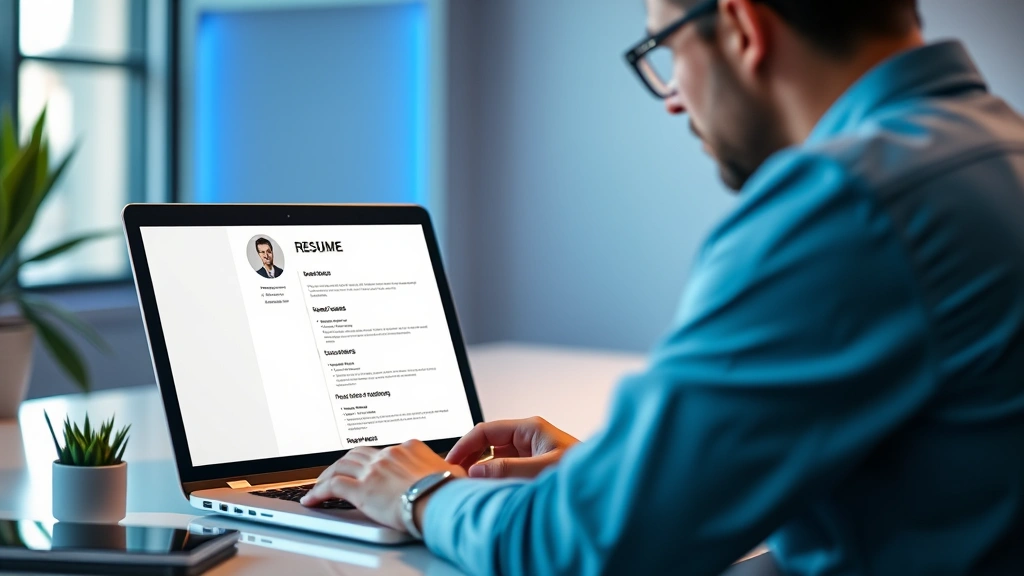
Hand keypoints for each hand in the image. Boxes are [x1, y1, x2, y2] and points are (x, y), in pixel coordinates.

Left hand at [300, 440, 465, 532]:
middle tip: (335, 472)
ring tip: (320, 486)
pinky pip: (332, 486)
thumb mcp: (452, 472)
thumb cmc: (448, 491)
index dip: (370, 460)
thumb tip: (452, 473)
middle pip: (356, 454)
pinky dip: (319, 492)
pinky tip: (313, 499)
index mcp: (408, 448)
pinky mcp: (361, 489)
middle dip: (344, 463)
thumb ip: (444, 469)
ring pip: (340, 466)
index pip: (382, 451)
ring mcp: (372, 470)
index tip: (366, 468)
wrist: (439, 501)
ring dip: (326, 476)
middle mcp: (388, 455)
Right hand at [446, 417, 578, 478]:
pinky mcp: (532, 466)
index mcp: (529, 428)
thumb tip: (477, 469)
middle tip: (456, 478)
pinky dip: (493, 479)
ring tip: (469, 487)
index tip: (450, 463)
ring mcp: (529, 452)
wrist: (604, 485)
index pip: (485, 431)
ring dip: (482, 471)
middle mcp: (528, 437)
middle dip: (470, 460)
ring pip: (494, 459)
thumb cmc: (582, 471)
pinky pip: (504, 470)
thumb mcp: (542, 469)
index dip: (464, 446)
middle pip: (487, 444)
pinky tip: (487, 490)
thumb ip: (509, 469)